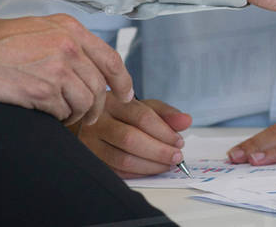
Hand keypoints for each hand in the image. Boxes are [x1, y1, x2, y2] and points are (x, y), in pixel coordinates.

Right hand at [0, 14, 134, 125]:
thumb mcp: (41, 28)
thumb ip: (68, 41)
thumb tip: (90, 63)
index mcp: (72, 28)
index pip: (111, 58)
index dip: (124, 80)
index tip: (127, 95)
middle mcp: (69, 46)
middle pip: (100, 86)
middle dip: (98, 106)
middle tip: (89, 117)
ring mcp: (58, 68)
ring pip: (86, 102)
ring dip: (77, 114)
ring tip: (64, 115)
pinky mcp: (43, 90)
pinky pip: (62, 112)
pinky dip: (58, 117)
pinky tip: (45, 112)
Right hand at [75, 93, 191, 177]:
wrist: (90, 125)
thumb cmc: (123, 116)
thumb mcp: (145, 107)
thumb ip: (167, 114)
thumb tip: (186, 121)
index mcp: (114, 102)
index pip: (142, 117)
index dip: (164, 132)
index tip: (179, 142)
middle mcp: (98, 122)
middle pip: (130, 139)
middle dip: (159, 151)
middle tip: (177, 157)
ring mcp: (89, 143)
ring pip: (122, 158)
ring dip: (150, 165)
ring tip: (167, 164)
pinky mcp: (90, 160)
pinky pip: (116, 172)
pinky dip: (138, 173)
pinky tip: (151, 169)